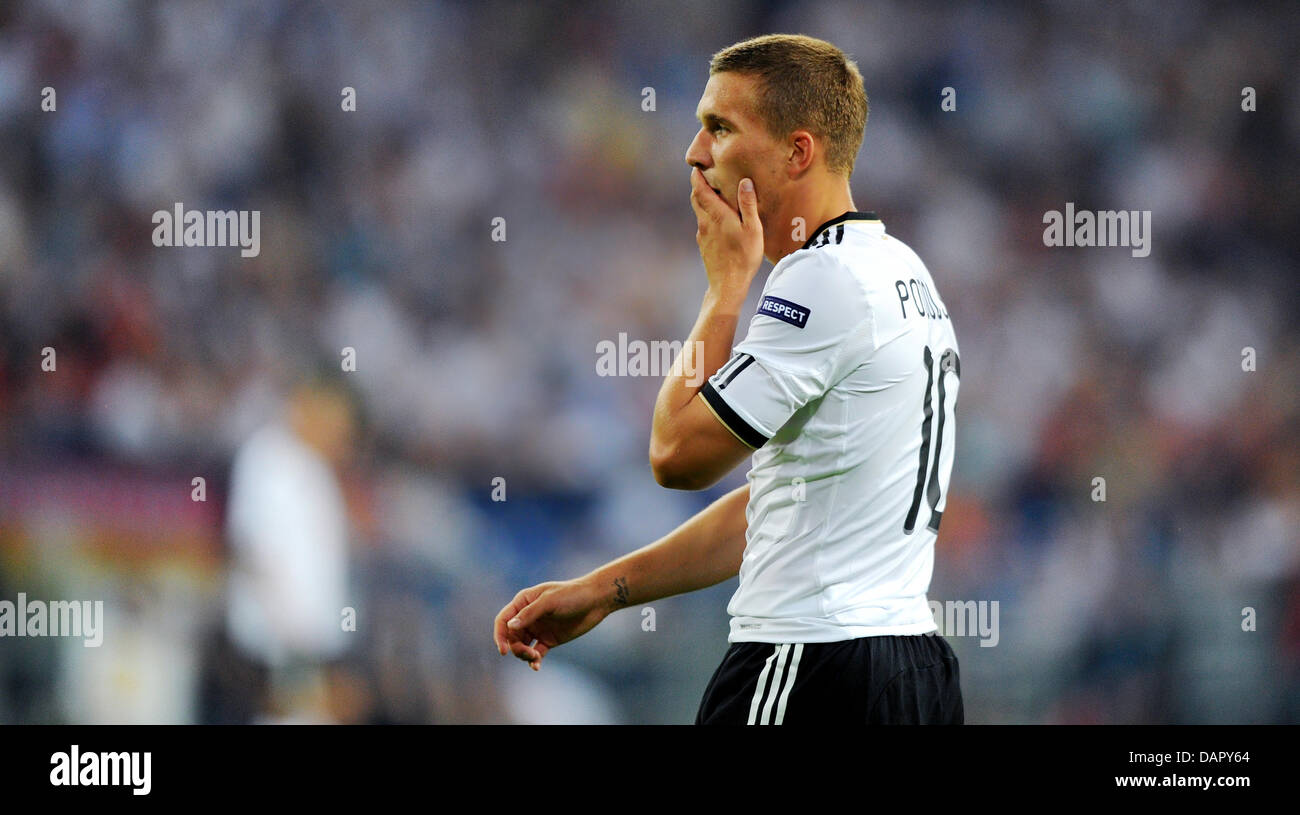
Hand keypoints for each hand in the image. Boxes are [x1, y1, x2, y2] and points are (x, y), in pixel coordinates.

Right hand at [492, 578, 610, 670]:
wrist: (595, 601)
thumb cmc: (571, 595)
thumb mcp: (549, 601)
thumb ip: (529, 614)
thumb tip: (510, 627)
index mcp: (523, 602)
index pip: (503, 620)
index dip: (499, 635)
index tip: (503, 650)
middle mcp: (527, 616)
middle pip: (511, 637)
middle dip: (516, 648)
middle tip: (529, 654)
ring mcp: (538, 629)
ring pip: (522, 646)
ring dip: (524, 655)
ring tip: (535, 657)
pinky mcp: (549, 639)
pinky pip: (536, 653)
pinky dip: (534, 661)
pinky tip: (536, 666)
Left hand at [688, 168, 763, 295]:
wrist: (728, 284)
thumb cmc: (744, 256)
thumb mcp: (752, 229)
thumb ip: (748, 204)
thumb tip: (745, 181)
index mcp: (716, 215)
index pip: (700, 190)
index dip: (697, 177)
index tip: (698, 167)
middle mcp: (705, 223)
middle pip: (696, 199)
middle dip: (699, 186)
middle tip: (706, 177)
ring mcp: (702, 235)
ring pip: (699, 212)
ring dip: (704, 202)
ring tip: (716, 196)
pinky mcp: (704, 245)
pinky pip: (703, 225)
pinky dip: (708, 217)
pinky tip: (719, 222)